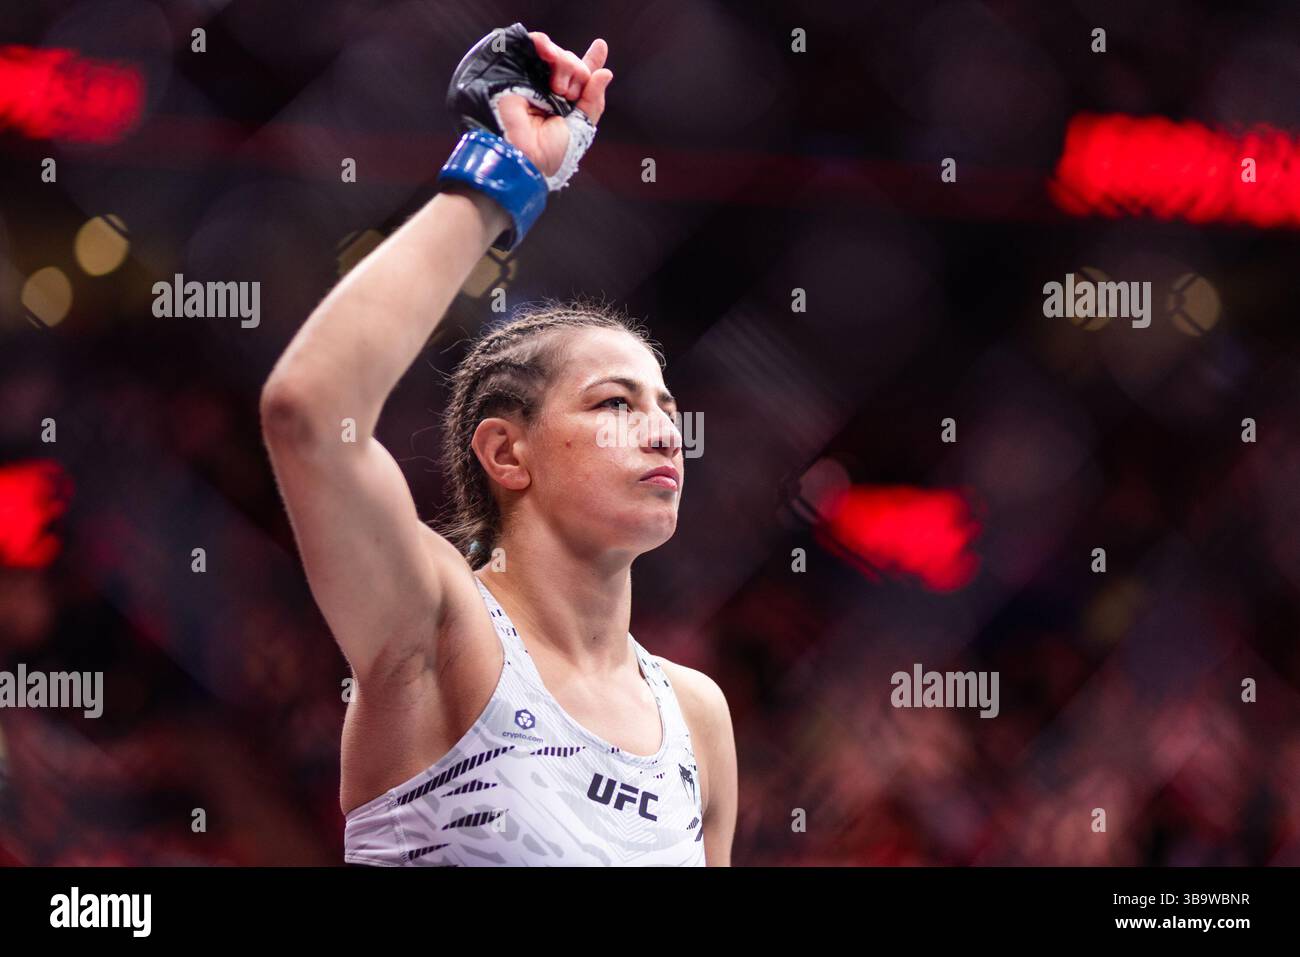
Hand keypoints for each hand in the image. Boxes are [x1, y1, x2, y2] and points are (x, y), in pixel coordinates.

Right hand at [497, 33, 612, 178]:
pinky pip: (533, 43)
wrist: (522, 154)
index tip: (600, 46)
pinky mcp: (514, 67)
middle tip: (569, 94)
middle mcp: (547, 88)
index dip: (591, 61)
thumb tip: (606, 73)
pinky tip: (549, 55)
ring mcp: (531, 77)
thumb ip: (594, 100)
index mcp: (563, 103)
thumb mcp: (581, 127)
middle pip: (571, 62)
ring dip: (565, 64)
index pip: (580, 77)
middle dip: (579, 72)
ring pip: (556, 53)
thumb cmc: (549, 151)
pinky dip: (545, 43)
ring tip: (558, 88)